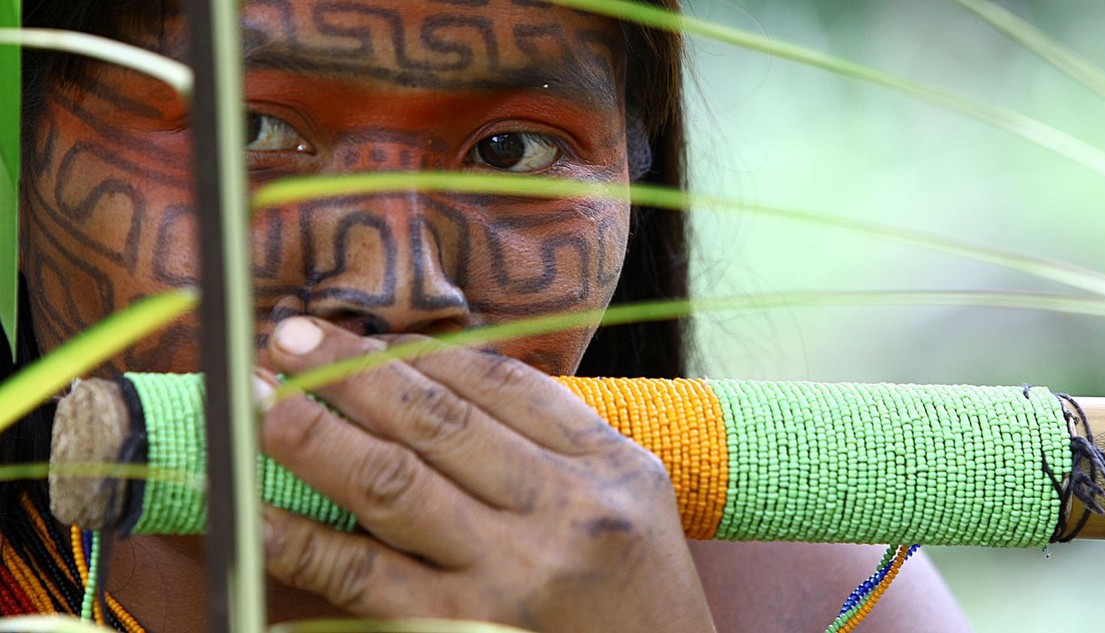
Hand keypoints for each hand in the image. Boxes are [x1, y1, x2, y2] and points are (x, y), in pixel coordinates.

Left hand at [257, 317, 716, 631]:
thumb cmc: (642, 596)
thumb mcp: (634, 498)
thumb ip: (556, 439)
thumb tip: (437, 379)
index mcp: (607, 466)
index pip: (499, 384)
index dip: (417, 353)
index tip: (360, 337)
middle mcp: (562, 511)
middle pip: (437, 420)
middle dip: (351, 371)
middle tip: (287, 341)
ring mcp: (512, 575)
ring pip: (393, 482)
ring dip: (316, 435)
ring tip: (262, 401)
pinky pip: (367, 578)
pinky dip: (304, 542)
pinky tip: (259, 513)